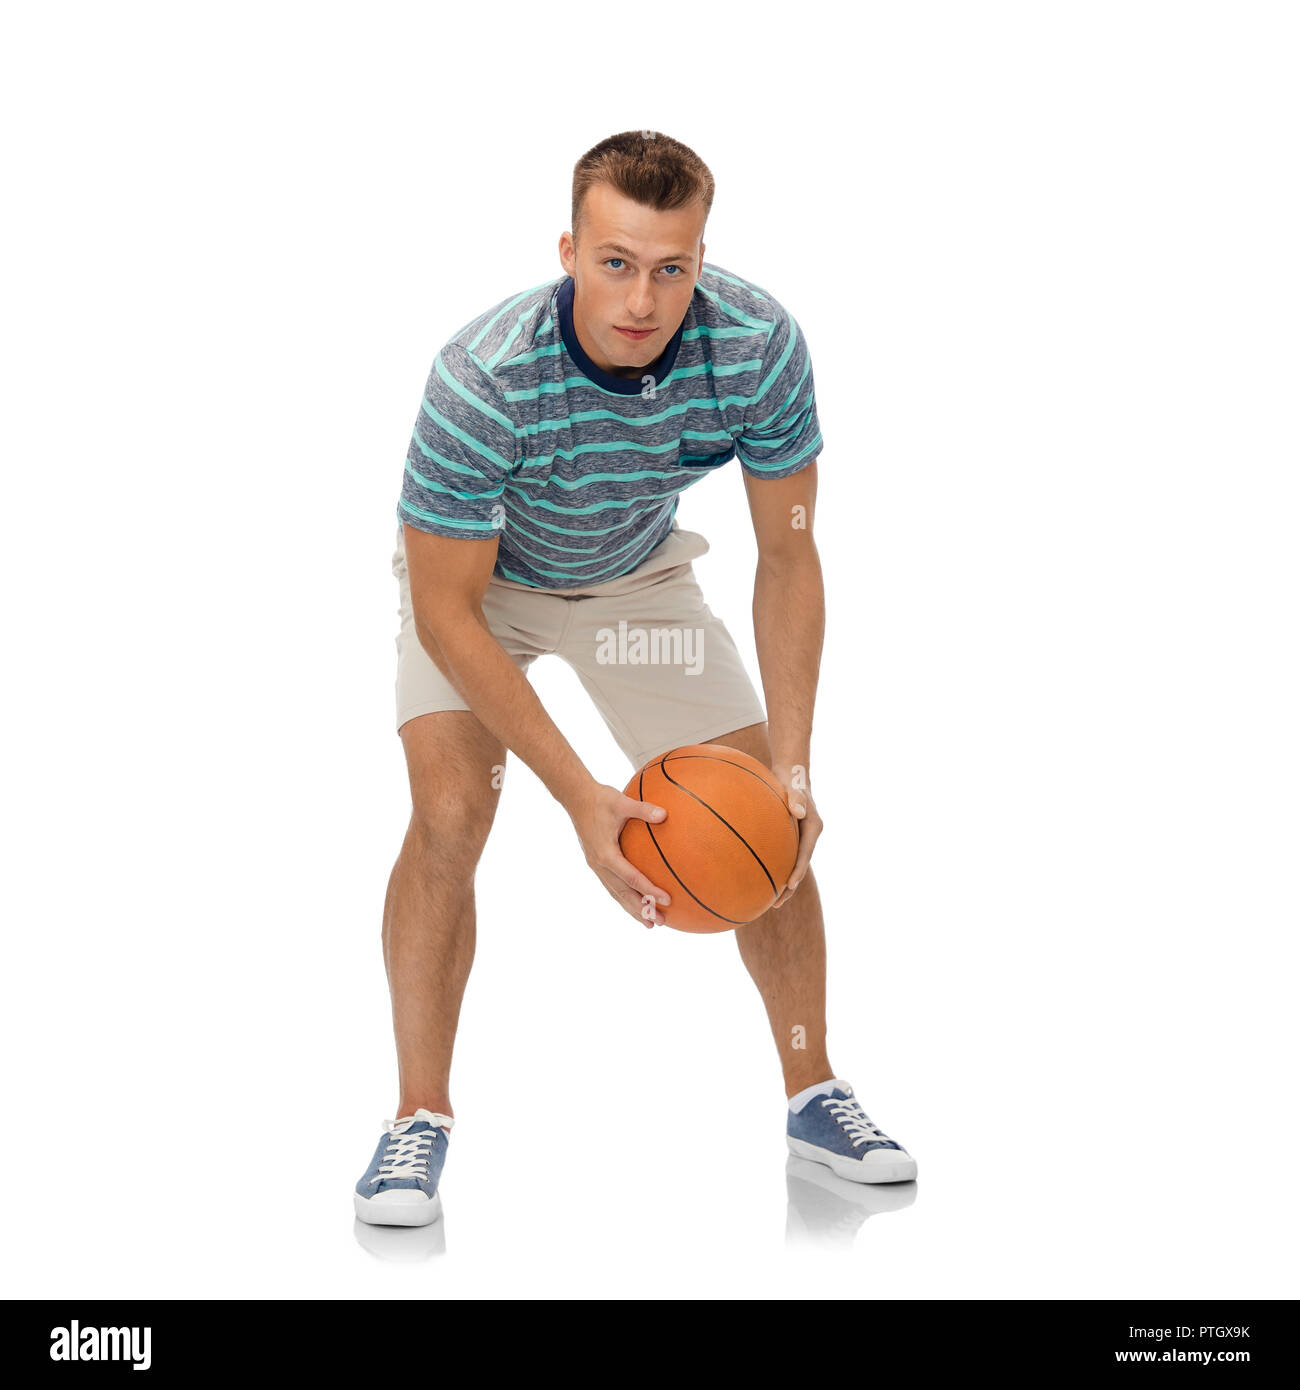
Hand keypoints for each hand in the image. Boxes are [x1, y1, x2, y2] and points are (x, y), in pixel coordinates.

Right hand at [565, 781, 671, 927]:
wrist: (576, 798)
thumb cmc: (600, 799)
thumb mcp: (621, 802)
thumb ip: (643, 809)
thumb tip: (665, 815)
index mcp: (605, 854)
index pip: (631, 878)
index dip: (649, 890)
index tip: (667, 900)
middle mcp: (599, 865)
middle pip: (622, 894)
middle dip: (641, 910)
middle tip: (660, 923)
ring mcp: (596, 866)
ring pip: (616, 893)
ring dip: (632, 909)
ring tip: (650, 923)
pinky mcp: (596, 863)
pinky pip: (612, 885)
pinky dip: (625, 897)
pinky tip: (636, 902)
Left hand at [771, 764, 821, 908]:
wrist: (791, 777)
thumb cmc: (791, 781)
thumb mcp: (794, 787)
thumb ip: (796, 798)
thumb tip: (798, 812)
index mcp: (813, 828)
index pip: (806, 853)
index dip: (798, 870)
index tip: (789, 884)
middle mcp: (808, 837)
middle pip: (800, 866)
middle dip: (790, 886)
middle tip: (777, 903)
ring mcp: (800, 839)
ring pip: (792, 865)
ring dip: (783, 883)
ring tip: (770, 902)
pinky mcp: (790, 839)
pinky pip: (783, 858)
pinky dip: (774, 869)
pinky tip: (759, 880)